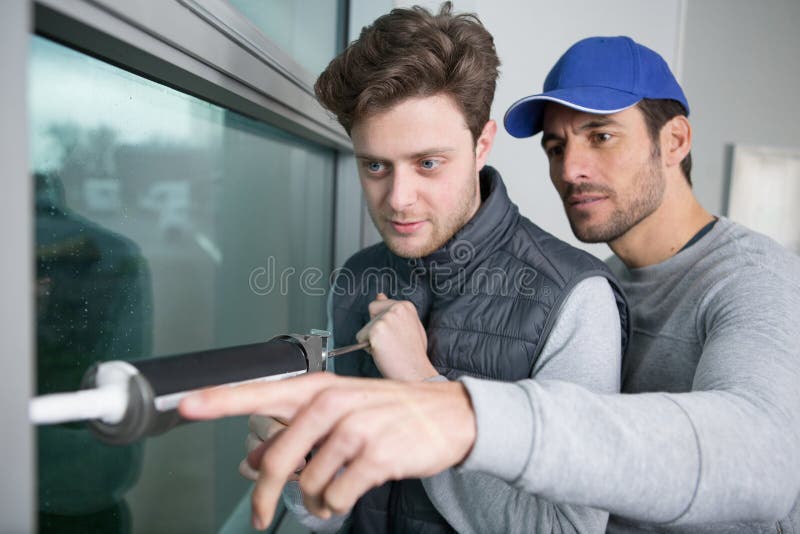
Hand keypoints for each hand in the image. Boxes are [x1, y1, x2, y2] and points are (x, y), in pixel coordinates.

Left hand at [179, 373, 476, 529]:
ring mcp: (356, 429)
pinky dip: (336, 505)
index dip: (220, 400)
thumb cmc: (388, 411)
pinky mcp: (377, 456)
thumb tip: (254, 460)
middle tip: (258, 517)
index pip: (260, 393)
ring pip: (308, 485)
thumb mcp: (340, 411)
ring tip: (333, 490)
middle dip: (262, 496)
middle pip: (279, 458)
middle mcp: (333, 403)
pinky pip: (336, 497)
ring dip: (314, 500)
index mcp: (318, 389)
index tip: (186, 405)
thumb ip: (294, 433)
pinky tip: (347, 494)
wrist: (448, 416)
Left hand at [355, 293, 436, 380]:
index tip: (394, 334)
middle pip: (371, 312)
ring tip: (389, 349)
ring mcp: (385, 319)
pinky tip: (383, 352)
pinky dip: (367, 348)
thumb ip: (395, 311)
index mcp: (406, 305)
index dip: (383, 321)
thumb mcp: (409, 326)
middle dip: (376, 327)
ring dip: (372, 340)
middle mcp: (396, 308)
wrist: (415, 372)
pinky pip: (360, 338)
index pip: (379, 305)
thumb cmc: (413, 353)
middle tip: (391, 343)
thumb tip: (379, 295)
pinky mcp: (375, 331)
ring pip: (365, 327)